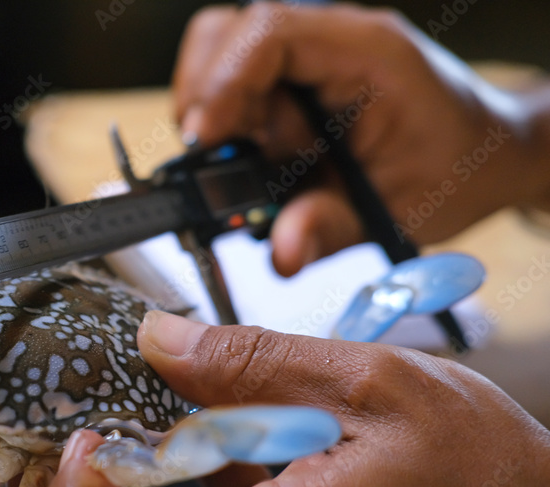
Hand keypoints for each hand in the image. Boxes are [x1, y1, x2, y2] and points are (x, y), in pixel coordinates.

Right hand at [172, 3, 549, 275]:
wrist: (482, 152)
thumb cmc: (454, 165)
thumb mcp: (398, 206)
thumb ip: (333, 227)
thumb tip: (280, 253)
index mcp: (362, 51)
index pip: (268, 33)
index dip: (223, 82)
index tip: (205, 139)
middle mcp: (326, 42)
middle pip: (225, 37)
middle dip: (204, 100)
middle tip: (212, 159)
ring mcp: (304, 59)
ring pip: (218, 62)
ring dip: (214, 119)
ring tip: (243, 167)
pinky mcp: (289, 81)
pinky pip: (234, 91)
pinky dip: (228, 130)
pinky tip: (256, 163)